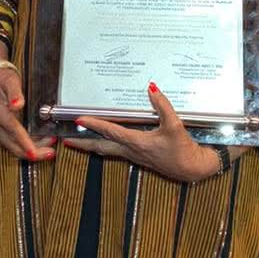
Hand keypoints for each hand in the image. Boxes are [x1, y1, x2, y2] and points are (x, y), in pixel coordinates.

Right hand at [0, 64, 56, 162]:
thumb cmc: (3, 80)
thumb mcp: (11, 81)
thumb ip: (15, 92)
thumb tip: (17, 103)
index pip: (14, 132)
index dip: (26, 144)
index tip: (35, 153)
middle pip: (14, 146)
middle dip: (33, 152)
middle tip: (50, 152)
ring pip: (14, 147)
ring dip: (31, 150)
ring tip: (48, 147)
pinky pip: (13, 144)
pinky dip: (26, 146)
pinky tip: (38, 143)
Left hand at [64, 83, 224, 182]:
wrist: (192, 169)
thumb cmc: (183, 149)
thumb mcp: (175, 125)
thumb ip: (163, 105)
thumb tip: (151, 87)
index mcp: (137, 143)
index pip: (110, 131)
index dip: (94, 124)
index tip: (78, 119)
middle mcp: (132, 151)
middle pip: (101, 147)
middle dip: (83, 144)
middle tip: (66, 140)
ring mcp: (134, 156)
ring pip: (107, 150)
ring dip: (92, 145)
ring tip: (78, 140)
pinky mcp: (139, 156)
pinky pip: (116, 150)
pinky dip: (105, 145)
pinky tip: (104, 140)